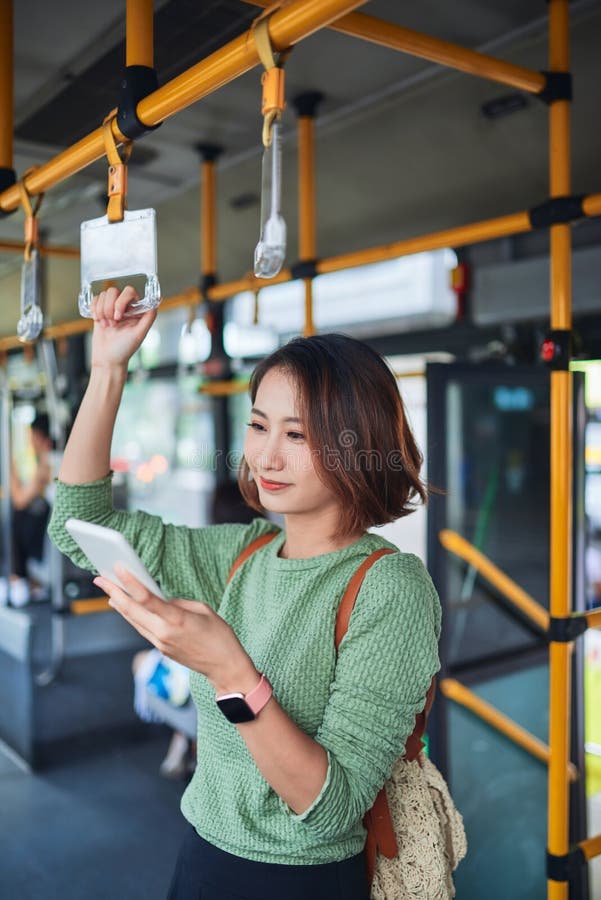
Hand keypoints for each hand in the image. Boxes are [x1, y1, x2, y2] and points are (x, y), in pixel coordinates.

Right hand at [90, 286, 156, 369]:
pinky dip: (94, 309)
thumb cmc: (124, 349)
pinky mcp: (100, 311)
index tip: (120, 316)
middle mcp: (125, 307)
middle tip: (112, 323)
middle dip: (110, 307)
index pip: (129, 291)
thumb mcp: (139, 334)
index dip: (122, 301)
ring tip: (107, 325)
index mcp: (136, 311)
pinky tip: (99, 321)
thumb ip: (149, 317)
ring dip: (102, 311)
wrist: (107, 359)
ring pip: (103, 295)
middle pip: (113, 290)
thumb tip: (158, 299)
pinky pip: (95, 299)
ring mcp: (112, 308)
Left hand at [93, 566, 259, 694]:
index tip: (118, 568)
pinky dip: (131, 615)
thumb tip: (159, 600)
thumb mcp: (202, 609)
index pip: (147, 599)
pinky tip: (124, 607)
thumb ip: (177, 603)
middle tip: (100, 578)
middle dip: (113, 592)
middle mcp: (164, 633)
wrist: (224, 667)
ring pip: (133, 620)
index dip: (130, 583)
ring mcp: (160, 643)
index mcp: (177, 620)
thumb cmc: (219, 635)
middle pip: (132, 611)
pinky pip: (141, 628)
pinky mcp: (160, 649)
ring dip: (119, 604)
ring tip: (107, 589)